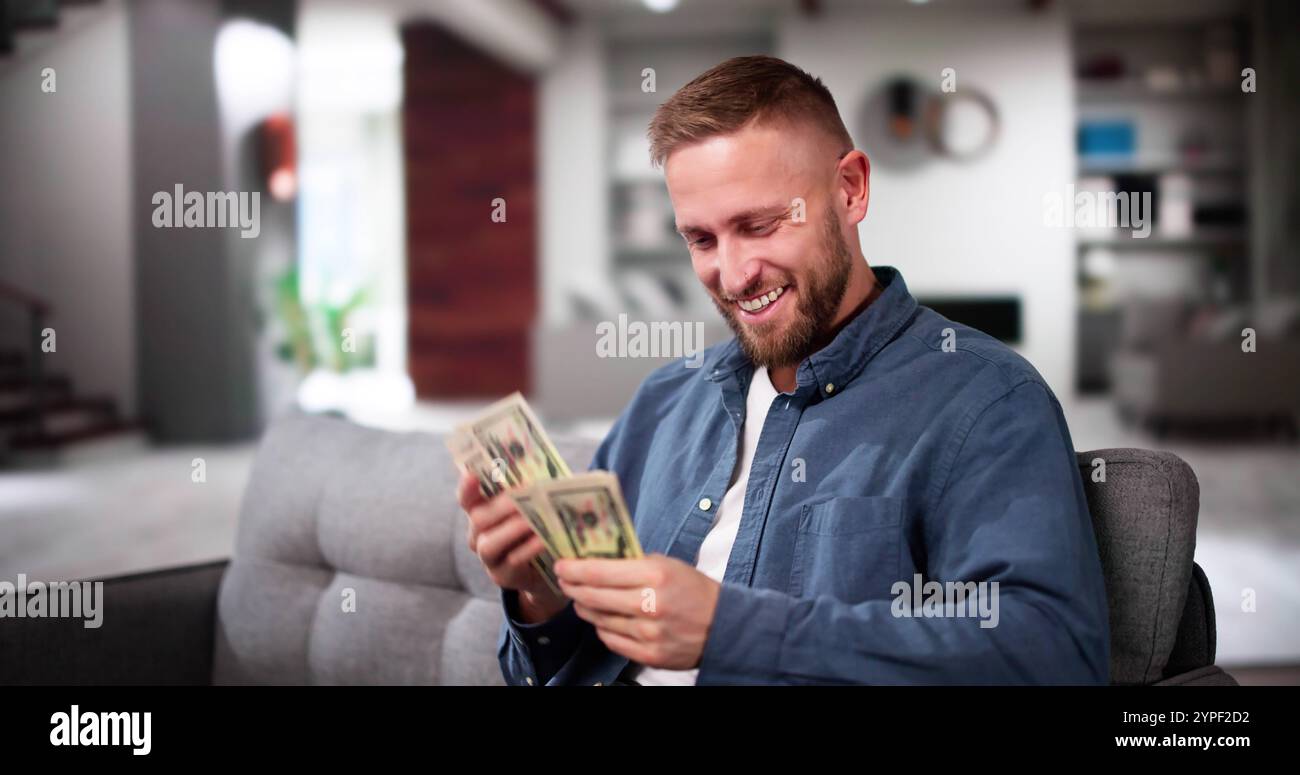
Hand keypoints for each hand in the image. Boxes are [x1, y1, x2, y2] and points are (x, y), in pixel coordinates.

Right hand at [456, 472, 564, 620]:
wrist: (547, 568)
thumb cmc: (538, 526)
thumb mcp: (532, 505)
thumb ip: (528, 489)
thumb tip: (538, 466)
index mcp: (481, 512)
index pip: (466, 498)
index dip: (467, 487)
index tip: (472, 475)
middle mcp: (478, 534)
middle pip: (478, 519)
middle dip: (501, 505)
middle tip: (525, 493)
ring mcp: (488, 558)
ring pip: (489, 543)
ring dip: (512, 528)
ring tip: (533, 519)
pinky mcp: (502, 576)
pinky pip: (512, 561)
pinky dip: (528, 548)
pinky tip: (543, 539)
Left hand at [555, 554, 720, 669]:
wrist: (724, 626)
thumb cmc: (694, 590)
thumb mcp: (668, 565)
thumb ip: (634, 563)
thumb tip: (597, 559)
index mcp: (654, 575)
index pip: (599, 572)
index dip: (574, 569)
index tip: (561, 565)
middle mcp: (649, 604)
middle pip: (593, 596)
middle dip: (572, 587)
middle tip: (565, 581)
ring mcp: (648, 633)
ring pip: (599, 619)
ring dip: (585, 607)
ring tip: (582, 599)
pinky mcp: (648, 655)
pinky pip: (610, 640)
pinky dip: (602, 627)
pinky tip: (603, 618)